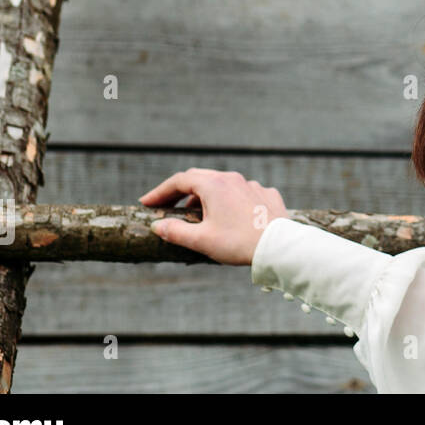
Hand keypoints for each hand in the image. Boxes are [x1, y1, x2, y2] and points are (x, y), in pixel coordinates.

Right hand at [138, 168, 290, 265]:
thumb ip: (176, 231)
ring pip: (223, 184)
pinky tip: (229, 215)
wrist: (279, 247)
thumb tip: (158, 226)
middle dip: (180, 191)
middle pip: (200, 178)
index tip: (146, 203)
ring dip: (205, 196)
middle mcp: (234, 178)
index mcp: (214, 184)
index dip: (160, 191)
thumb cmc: (238, 243)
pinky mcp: (267, 195)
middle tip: (165, 205)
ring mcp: (253, 185)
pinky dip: (230, 201)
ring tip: (196, 214)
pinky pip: (243, 193)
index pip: (179, 181)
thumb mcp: (201, 240)